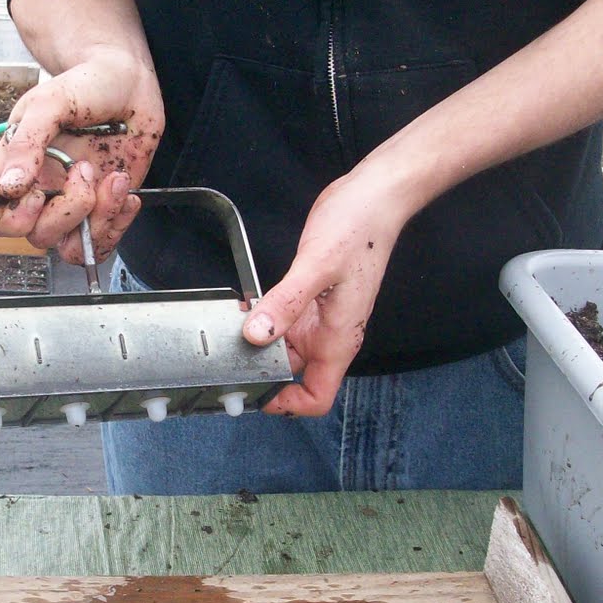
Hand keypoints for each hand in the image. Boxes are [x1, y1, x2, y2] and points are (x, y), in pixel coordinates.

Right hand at [0, 50, 163, 263]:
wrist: (125, 81)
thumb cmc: (81, 86)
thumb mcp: (48, 103)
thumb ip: (26, 143)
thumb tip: (8, 186)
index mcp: (15, 171)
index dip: (12, 219)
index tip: (37, 190)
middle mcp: (41, 193)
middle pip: (36, 236)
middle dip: (67, 209)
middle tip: (84, 168)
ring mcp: (73, 204)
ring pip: (72, 248)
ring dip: (97, 218)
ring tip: (112, 178)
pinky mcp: (105, 208)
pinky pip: (104, 242)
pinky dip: (118, 222)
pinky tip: (123, 186)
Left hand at [241, 173, 403, 416]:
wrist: (373, 198)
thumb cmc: (360, 230)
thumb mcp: (318, 266)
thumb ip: (286, 302)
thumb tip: (257, 336)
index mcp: (338, 338)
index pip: (318, 395)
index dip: (289, 404)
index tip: (259, 393)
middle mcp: (329, 334)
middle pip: (295, 375)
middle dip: (263, 372)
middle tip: (229, 362)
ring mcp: (319, 317)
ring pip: (284, 347)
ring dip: (260, 344)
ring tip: (231, 333)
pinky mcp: (309, 297)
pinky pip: (282, 319)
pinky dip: (263, 319)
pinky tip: (247, 306)